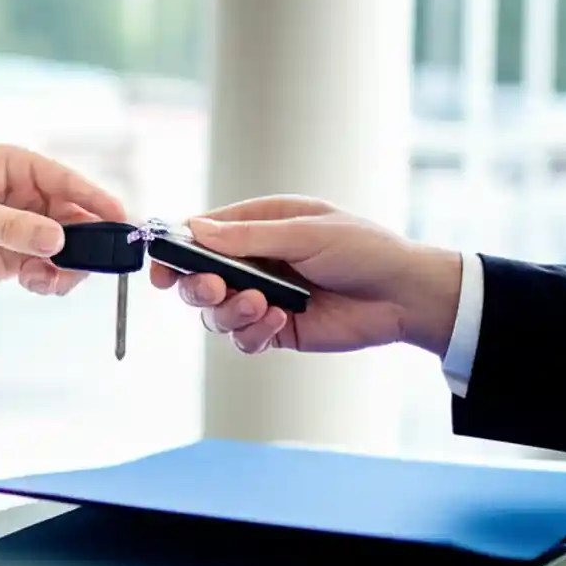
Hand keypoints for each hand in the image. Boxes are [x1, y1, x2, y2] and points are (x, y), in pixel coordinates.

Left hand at [0, 144, 126, 294]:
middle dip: (86, 241)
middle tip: (93, 265)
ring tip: (49, 281)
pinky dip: (53, 279)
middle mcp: (25, 192)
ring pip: (69, 244)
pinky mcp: (18, 255)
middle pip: (75, 215)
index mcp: (13, 165)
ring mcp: (24, 225)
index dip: (95, 198)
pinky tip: (34, 284)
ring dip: (69, 265)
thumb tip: (57, 238)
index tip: (120, 217)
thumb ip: (12, 227)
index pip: (64, 179)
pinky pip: (52, 266)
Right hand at [150, 196, 462, 356]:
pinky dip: (253, 334)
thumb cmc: (363, 249)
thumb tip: (196, 230)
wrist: (404, 296)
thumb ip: (248, 238)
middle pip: (196, 278)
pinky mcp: (275, 330)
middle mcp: (252, 262)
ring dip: (230, 312)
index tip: (161, 266)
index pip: (200, 235)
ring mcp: (262, 297)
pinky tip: (279, 322)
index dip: (175, 250)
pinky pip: (242, 339)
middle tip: (213, 288)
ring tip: (263, 306)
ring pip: (215, 313)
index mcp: (257, 226)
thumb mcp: (306, 232)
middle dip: (197, 286)